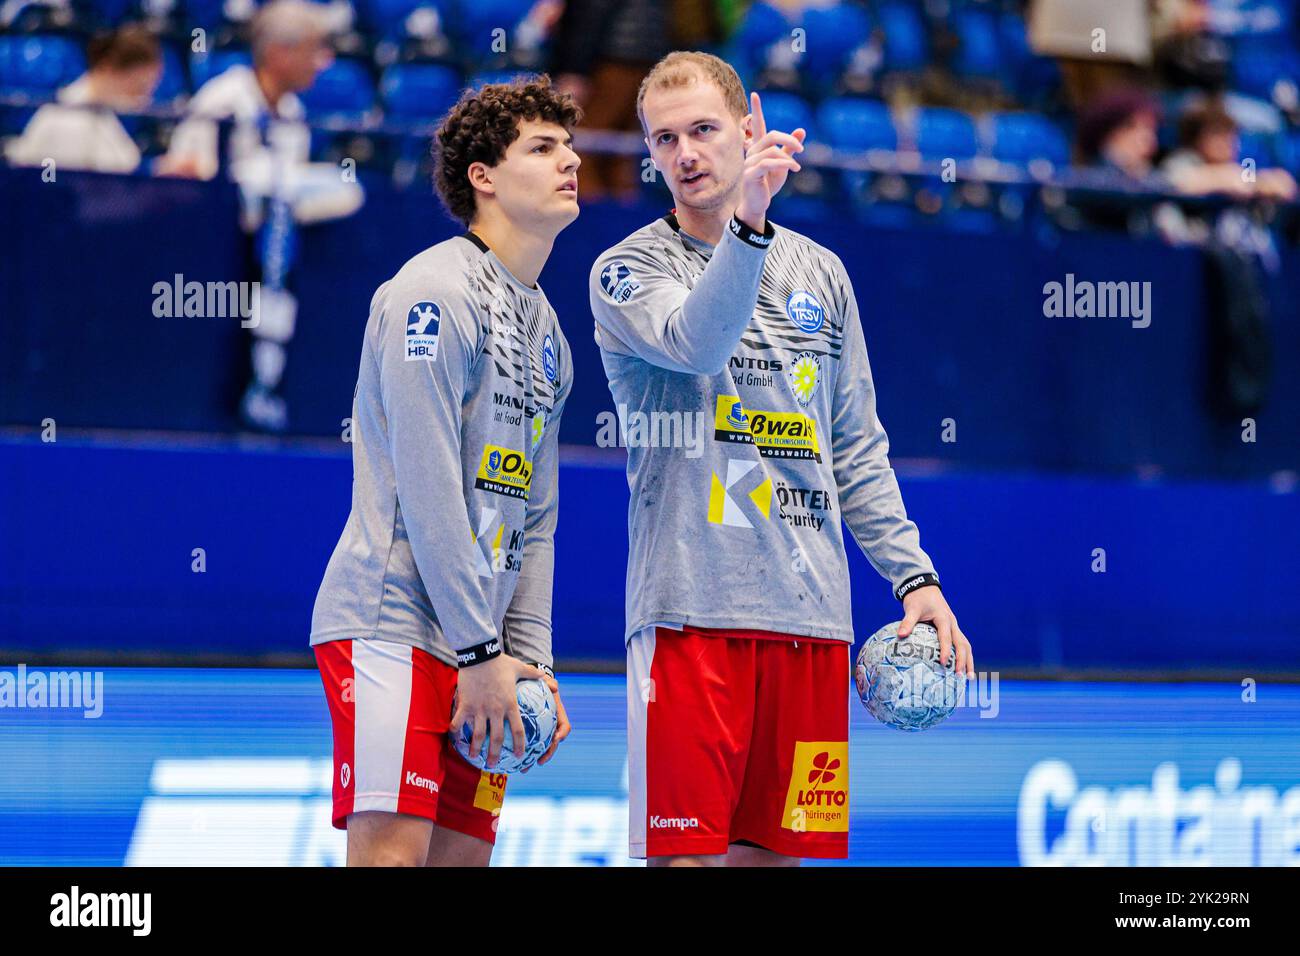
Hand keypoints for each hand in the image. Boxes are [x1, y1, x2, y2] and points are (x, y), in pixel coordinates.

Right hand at [451, 654, 541, 767]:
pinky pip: (459, 721)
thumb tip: (554, 684)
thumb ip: (536, 677)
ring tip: (473, 757)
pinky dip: (456, 731)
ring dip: (475, 748)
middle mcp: (495, 709)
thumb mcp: (521, 668)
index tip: (519, 755)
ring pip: (477, 734)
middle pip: (496, 738)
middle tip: (494, 765)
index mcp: (510, 704)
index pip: (517, 730)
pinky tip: (454, 739)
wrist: (479, 654)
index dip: (519, 745)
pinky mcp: (465, 704)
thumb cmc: (500, 662)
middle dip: (495, 754)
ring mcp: (479, 708)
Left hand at [523, 673, 570, 771]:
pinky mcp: (527, 733)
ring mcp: (539, 731)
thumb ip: (549, 681)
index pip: (564, 727)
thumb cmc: (537, 682)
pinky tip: (508, 760)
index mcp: (556, 715)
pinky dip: (518, 752)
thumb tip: (555, 687)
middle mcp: (550, 726)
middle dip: (546, 755)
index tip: (555, 739)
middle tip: (538, 762)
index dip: (562, 734)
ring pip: (538, 748)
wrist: (526, 683)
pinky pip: (524, 744)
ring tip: (522, 769)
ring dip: (532, 760)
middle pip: (552, 744)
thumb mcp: (543, 680)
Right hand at [735, 91, 805, 230]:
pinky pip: (768, 163)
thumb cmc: (768, 184)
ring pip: (771, 151)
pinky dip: (783, 164)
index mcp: (758, 148)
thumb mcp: (783, 164)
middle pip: (770, 135)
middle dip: (788, 139)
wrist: (758, 204)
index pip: (757, 125)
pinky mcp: (750, 174)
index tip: (755, 94)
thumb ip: (790, 148)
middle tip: (801, 148)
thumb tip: (801, 130)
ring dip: (788, 158)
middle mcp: (752, 152)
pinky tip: (794, 168)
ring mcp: (749, 163)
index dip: (757, 110)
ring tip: (796, 167)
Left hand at [899, 586, 973, 678]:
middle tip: (958, 675)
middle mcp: (952, 623)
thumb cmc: (918, 599)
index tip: (942, 663)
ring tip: (969, 677)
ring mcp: (955, 626)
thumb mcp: (911, 608)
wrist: (925, 588)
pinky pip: (962, 644)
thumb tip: (900, 635)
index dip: (945, 650)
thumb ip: (907, 622)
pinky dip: (964, 656)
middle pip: (962, 643)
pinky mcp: (953, 629)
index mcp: (943, 618)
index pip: (946, 637)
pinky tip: (963, 668)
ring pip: (965, 645)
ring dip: (968, 660)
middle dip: (962, 660)